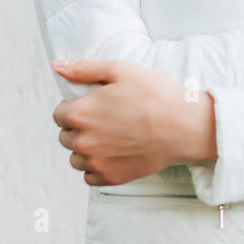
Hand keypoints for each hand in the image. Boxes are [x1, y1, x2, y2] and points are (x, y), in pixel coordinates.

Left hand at [50, 58, 216, 186]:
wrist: (185, 126)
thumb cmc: (156, 96)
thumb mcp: (121, 70)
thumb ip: (85, 69)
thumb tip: (58, 66)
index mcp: (81, 113)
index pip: (59, 114)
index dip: (75, 107)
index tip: (94, 106)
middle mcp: (83, 141)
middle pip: (65, 136)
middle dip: (80, 128)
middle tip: (106, 120)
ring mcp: (96, 162)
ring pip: (76, 158)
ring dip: (86, 149)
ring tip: (111, 137)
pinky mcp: (111, 177)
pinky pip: (90, 177)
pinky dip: (98, 167)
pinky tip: (115, 153)